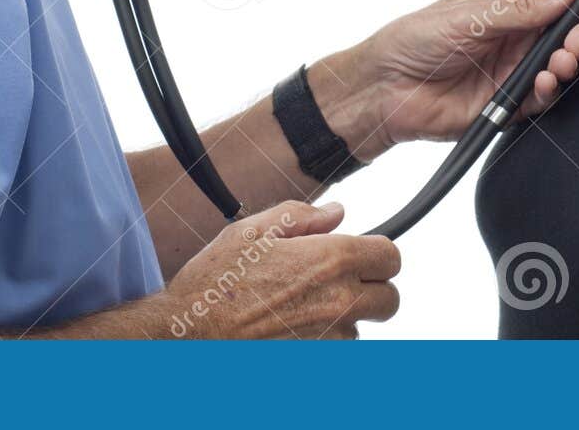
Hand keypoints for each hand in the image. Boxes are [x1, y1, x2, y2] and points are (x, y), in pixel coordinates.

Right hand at [159, 200, 400, 339]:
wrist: (187, 338)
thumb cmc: (214, 285)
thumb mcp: (252, 231)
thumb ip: (301, 216)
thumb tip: (335, 213)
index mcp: (330, 261)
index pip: (391, 257)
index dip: (376, 254)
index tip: (360, 257)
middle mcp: (339, 303)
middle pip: (389, 300)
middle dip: (371, 289)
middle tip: (336, 284)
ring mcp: (330, 341)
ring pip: (360, 330)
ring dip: (342, 320)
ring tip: (298, 310)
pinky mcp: (317, 366)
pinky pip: (335, 354)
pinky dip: (321, 345)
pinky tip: (288, 332)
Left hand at [347, 0, 578, 151]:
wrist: (385, 89)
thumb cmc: (413, 40)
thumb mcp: (468, 15)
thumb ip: (520, 8)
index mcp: (506, 0)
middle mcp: (515, 32)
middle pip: (566, 30)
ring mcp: (514, 66)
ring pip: (559, 63)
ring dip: (568, 61)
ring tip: (562, 60)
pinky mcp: (509, 99)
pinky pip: (541, 96)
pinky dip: (549, 90)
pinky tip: (544, 82)